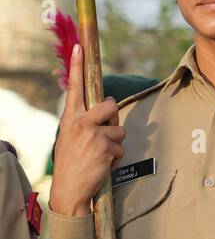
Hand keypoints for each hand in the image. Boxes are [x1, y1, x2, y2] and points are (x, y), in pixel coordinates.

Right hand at [49, 44, 124, 217]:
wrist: (68, 191)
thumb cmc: (72, 164)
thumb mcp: (71, 138)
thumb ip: (85, 122)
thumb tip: (107, 110)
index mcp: (70, 118)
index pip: (73, 88)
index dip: (76, 67)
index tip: (79, 47)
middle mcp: (80, 122)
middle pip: (112, 106)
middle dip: (114, 120)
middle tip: (103, 137)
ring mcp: (92, 134)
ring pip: (120, 131)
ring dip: (115, 145)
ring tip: (99, 156)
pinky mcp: (105, 147)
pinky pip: (121, 148)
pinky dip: (116, 158)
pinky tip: (102, 166)